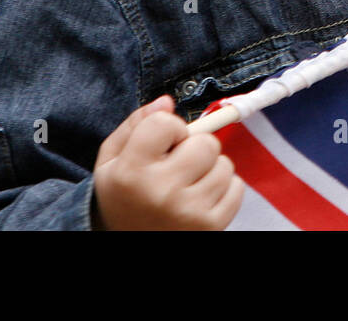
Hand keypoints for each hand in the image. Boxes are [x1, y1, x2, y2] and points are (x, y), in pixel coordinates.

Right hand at [92, 95, 244, 230]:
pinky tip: (201, 199)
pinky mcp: (211, 227)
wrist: (129, 245)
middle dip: (194, 147)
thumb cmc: (124, 198)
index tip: (163, 145)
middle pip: (205, 142)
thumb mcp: (111, 162)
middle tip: (178, 165)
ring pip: (224, 164)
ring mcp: (189, 212)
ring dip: (210, 169)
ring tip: (188, 185)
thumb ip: (135, 126)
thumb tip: (167, 102)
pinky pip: (237, 187)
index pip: (165, 123)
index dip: (169, 129)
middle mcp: (160, 192)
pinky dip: (224, 189)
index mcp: (130, 173)